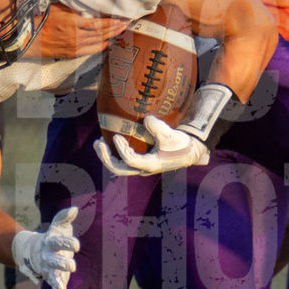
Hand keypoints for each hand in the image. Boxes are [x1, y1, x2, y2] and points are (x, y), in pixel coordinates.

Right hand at [10, 206, 79, 288]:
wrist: (32, 252)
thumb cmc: (51, 237)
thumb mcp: (57, 226)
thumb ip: (64, 217)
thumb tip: (74, 209)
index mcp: (50, 243)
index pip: (58, 242)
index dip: (67, 243)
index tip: (77, 244)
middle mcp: (48, 258)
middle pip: (54, 262)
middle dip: (62, 264)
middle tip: (72, 266)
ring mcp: (49, 270)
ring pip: (52, 278)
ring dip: (57, 283)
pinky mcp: (52, 281)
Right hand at [29, 5, 132, 58]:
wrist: (27, 38)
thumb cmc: (39, 19)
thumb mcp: (57, 7)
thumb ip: (74, 8)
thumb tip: (88, 5)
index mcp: (73, 22)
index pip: (99, 23)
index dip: (113, 21)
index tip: (123, 16)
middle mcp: (76, 36)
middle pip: (102, 33)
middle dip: (116, 28)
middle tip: (127, 22)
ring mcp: (74, 46)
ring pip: (98, 42)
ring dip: (111, 36)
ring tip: (121, 30)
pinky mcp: (71, 54)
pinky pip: (91, 50)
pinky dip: (101, 46)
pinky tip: (108, 42)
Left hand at [95, 115, 209, 175]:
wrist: (190, 152)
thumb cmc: (181, 144)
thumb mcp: (172, 135)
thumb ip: (159, 128)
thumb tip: (146, 119)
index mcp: (150, 165)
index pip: (130, 160)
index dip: (121, 149)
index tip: (116, 136)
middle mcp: (143, 169)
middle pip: (118, 169)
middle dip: (105, 157)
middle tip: (98, 143)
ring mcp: (141, 166)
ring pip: (119, 167)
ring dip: (107, 156)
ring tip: (99, 142)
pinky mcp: (141, 161)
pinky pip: (123, 160)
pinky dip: (114, 153)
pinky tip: (110, 140)